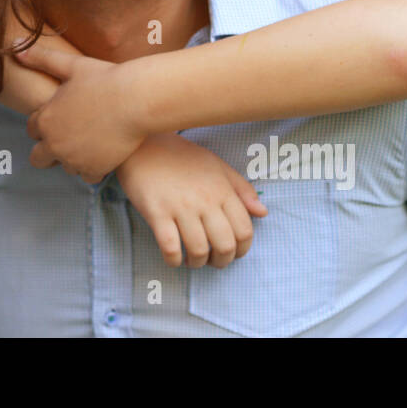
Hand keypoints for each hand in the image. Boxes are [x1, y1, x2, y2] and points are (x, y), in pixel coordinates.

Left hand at [18, 44, 147, 181]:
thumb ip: (41, 58)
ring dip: (74, 158)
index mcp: (46, 119)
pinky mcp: (94, 169)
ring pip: (66, 166)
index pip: (32, 130)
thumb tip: (13, 46)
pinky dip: (95, 167)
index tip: (62, 117)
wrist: (136, 100)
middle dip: (49, 150)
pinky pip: (87, 177)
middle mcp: (54, 143)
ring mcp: (74, 159)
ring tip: (92, 140)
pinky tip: (104, 151)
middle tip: (71, 136)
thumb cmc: (105, 79)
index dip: (45, 123)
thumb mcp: (71, 64)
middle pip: (38, 158)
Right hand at [115, 133, 267, 268]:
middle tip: (213, 260)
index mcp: (222, 189)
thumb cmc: (181, 156)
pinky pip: (170, 247)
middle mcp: (205, 200)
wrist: (143, 144)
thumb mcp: (217, 166)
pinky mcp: (157, 212)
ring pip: (198, 250)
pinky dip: (174, 260)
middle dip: (222, 261)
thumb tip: (263, 213)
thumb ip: (242, 189)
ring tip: (192, 260)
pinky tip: (173, 258)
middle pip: (224, 245)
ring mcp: (180, 207)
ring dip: (197, 263)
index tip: (234, 252)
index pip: (244, 230)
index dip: (243, 249)